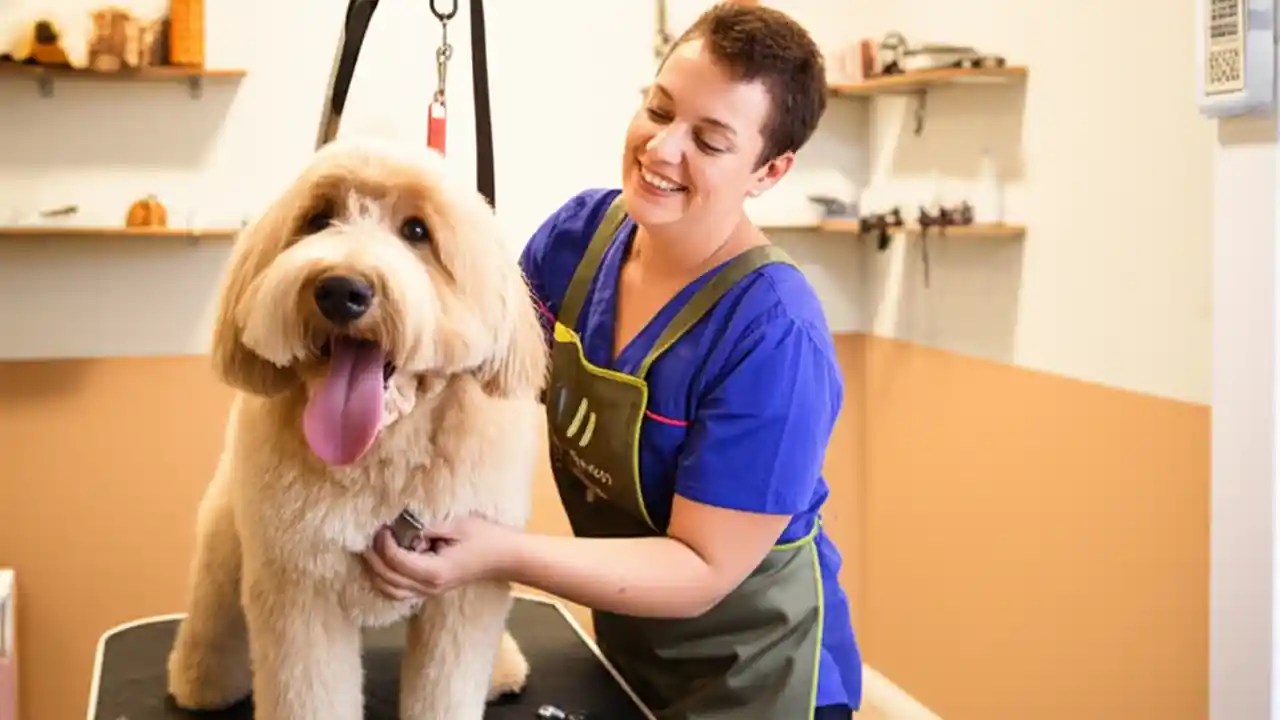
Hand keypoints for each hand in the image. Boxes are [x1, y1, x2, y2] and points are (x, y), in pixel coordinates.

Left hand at [361, 515, 517, 600]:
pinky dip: (387, 579)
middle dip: (375, 557)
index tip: (383, 526)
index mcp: (434, 572)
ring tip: (374, 549)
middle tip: (372, 536)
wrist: (506, 557)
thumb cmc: (485, 538)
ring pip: (391, 590)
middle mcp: (428, 587)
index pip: (396, 561)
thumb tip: (401, 525)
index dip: (384, 543)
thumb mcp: (456, 525)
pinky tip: (387, 561)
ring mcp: (430, 592)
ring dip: (378, 571)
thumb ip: (427, 527)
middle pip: (388, 579)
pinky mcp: (431, 589)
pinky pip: (400, 590)